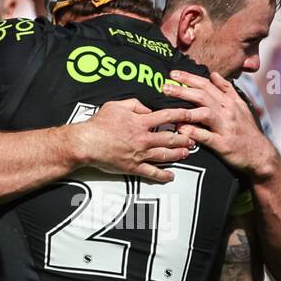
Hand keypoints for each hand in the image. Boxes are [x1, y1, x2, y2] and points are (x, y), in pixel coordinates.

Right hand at [68, 98, 204, 181]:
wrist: (85, 143)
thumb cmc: (99, 123)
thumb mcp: (116, 105)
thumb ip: (135, 104)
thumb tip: (148, 109)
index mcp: (140, 122)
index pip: (167, 116)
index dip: (182, 114)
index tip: (192, 113)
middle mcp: (143, 139)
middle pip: (171, 138)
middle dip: (185, 138)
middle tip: (194, 137)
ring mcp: (139, 155)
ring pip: (165, 155)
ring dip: (178, 154)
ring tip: (187, 153)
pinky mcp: (133, 167)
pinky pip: (152, 173)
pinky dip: (163, 176)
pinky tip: (171, 176)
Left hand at [163, 70, 277, 180]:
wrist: (260, 154)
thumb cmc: (246, 131)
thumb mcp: (240, 106)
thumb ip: (226, 90)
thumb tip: (213, 75)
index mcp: (230, 102)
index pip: (208, 85)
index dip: (190, 78)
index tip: (174, 74)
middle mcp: (228, 112)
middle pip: (203, 96)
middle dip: (183, 89)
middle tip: (165, 86)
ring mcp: (226, 127)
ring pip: (204, 113)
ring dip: (186, 109)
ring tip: (169, 108)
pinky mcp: (223, 144)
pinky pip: (206, 136)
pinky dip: (193, 132)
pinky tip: (180, 130)